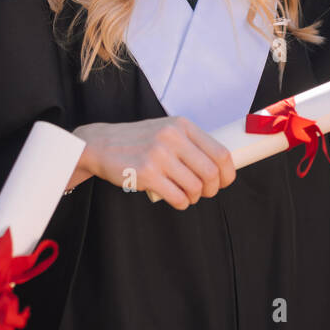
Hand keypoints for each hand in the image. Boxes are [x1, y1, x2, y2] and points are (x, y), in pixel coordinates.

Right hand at [71, 116, 236, 210]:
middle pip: (210, 172)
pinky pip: (177, 197)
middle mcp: (172, 137)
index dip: (228, 173)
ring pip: (195, 187)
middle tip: (205, 192)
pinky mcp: (147, 174)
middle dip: (213, 189)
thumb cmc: (137, 140)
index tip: (225, 181)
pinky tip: (178, 200)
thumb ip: (189, 143)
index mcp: (182, 125)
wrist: (101, 144)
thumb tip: (219, 165)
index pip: (219, 152)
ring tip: (187, 195)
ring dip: (195, 197)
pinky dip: (182, 203)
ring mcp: (159, 155)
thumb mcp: (166, 130)